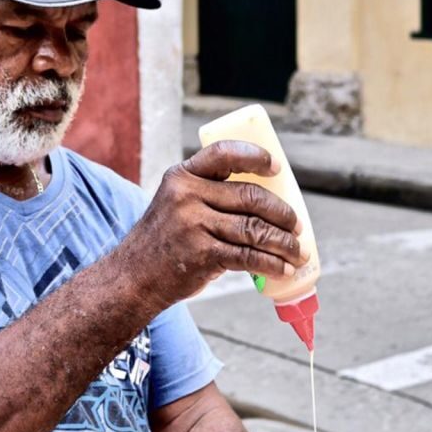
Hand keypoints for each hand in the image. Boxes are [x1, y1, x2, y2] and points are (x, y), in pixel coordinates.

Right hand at [126, 141, 307, 308]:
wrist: (133, 277)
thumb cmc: (165, 242)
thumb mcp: (176, 206)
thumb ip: (209, 198)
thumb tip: (267, 205)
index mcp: (182, 176)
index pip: (224, 154)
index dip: (255, 157)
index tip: (277, 169)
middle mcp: (186, 195)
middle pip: (250, 196)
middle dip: (283, 213)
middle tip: (297, 226)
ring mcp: (193, 224)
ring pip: (254, 228)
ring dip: (284, 242)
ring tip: (297, 252)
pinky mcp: (201, 253)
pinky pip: (248, 256)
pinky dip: (272, 264)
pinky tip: (283, 269)